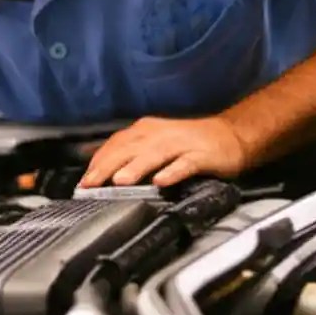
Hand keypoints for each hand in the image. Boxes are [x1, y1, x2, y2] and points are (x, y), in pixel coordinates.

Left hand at [80, 115, 248, 187]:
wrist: (231, 135)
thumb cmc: (189, 143)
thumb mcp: (154, 142)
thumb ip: (129, 153)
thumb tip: (97, 165)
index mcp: (146, 131)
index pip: (116, 144)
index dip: (98, 162)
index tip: (84, 181)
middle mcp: (160, 134)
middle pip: (129, 149)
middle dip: (108, 166)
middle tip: (91, 183)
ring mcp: (181, 144)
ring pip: (154, 155)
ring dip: (136, 167)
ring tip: (120, 180)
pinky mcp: (201, 156)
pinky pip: (184, 164)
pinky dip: (172, 172)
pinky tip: (162, 181)